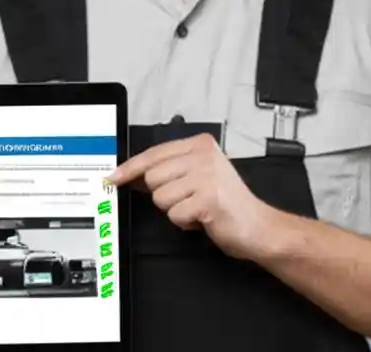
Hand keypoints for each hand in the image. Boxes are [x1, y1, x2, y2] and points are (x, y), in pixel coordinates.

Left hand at [107, 134, 273, 259]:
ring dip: (175, 210)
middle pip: (152, 177)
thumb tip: (131, 174)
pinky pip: (174, 214)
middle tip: (189, 198)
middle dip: (164, 195)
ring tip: (197, 207)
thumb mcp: (199, 177)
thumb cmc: (227, 203)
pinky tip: (203, 217)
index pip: (153, 154)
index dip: (129, 168)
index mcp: (201, 145)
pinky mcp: (207, 199)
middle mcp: (204, 155)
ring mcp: (206, 176)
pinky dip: (185, 222)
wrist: (258, 226)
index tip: (112, 177)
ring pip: (160, 197)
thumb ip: (168, 171)